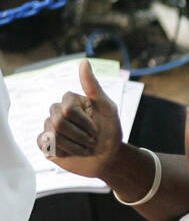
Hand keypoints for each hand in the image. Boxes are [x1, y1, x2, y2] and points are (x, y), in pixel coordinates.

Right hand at [40, 59, 123, 179]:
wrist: (109, 158)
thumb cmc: (110, 132)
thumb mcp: (107, 109)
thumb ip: (93, 87)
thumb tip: (84, 62)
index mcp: (70, 100)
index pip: (68, 109)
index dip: (85, 123)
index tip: (97, 128)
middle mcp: (57, 110)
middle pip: (58, 122)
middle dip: (80, 136)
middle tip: (92, 140)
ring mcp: (49, 126)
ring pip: (53, 135)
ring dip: (75, 147)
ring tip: (85, 148)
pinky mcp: (46, 143)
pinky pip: (45, 145)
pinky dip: (62, 152)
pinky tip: (71, 153)